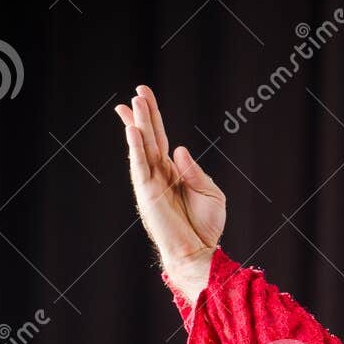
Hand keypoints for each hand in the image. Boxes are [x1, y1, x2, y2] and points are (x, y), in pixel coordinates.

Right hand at [114, 84, 224, 295]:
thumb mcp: (210, 194)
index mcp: (173, 172)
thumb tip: (178, 149)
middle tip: (138, 91)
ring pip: (142, 147)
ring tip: (132, 103)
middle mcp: (159, 174)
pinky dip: (135, 148)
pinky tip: (132, 130)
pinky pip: (139, 166)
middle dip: (143, 114)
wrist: (198, 253)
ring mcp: (150, 183)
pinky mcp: (146, 193)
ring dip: (138, 125)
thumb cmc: (206, 227)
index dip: (153, 118)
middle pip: (149, 137)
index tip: (144, 95)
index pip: (160, 139)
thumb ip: (195, 171)